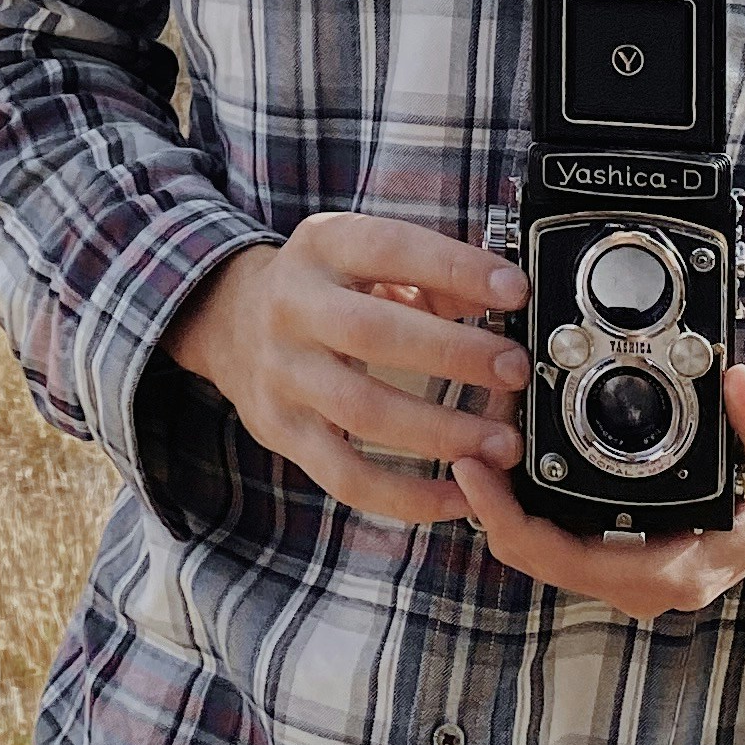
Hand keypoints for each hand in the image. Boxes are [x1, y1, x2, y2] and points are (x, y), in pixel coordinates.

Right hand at [165, 211, 531, 526]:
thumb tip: (506, 298)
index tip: (515, 290)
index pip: (390, 248)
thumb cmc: (324, 287)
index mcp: (322, 247)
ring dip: (441, 431)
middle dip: (453, 355)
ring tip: (500, 444)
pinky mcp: (283, 432)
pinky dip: (407, 496)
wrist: (229, 321)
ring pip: (362, 411)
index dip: (454, 268)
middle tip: (515, 371)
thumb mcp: (364, 257)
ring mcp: (283, 374)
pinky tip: (459, 497)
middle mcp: (293, 307)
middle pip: (373, 334)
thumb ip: (432, 275)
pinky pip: (347, 476)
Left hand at [444, 364, 744, 617]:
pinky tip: (512, 458)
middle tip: (465, 440)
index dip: (512, 523)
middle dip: (496, 504)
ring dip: (509, 502)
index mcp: (683, 565)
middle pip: (543, 558)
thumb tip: (739, 384)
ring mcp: (634, 570)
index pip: (572, 562)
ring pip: (547, 549)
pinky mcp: (626, 550)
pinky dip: (532, 502)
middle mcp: (650, 579)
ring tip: (481, 438)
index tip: (473, 473)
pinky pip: (561, 536)